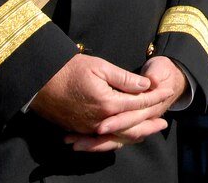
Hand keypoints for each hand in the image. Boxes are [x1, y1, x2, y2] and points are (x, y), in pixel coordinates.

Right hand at [63, 56, 183, 151]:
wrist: (41, 81)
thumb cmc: (70, 70)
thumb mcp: (100, 67)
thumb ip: (125, 79)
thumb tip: (146, 85)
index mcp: (108, 103)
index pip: (138, 103)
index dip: (154, 97)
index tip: (166, 91)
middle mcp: (100, 120)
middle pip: (132, 125)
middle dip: (149, 122)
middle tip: (164, 123)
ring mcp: (89, 128)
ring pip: (118, 136)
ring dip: (135, 134)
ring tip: (149, 132)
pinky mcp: (80, 129)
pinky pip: (103, 139)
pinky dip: (117, 138)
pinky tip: (124, 135)